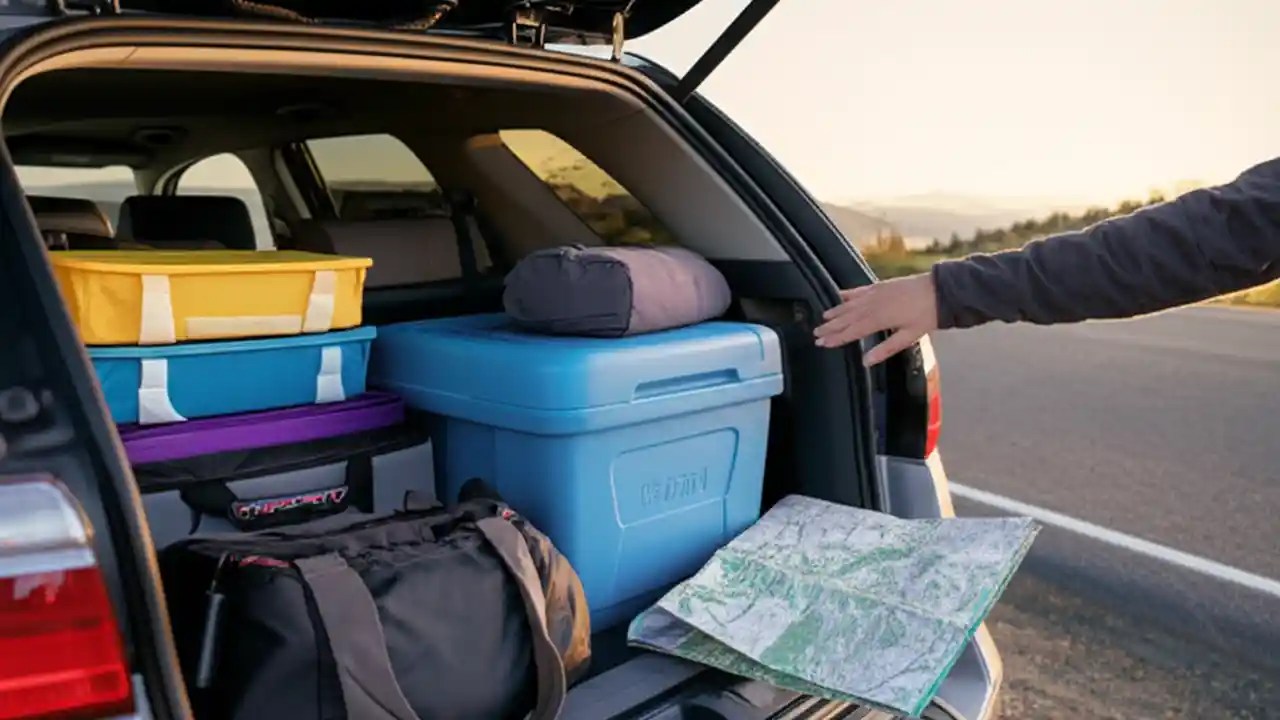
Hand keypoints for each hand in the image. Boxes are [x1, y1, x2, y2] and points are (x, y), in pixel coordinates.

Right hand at [814, 273, 939, 365]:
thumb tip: (866, 361)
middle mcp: (873, 305)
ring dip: (835, 312)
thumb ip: (886, 349)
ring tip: (823, 319)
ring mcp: (876, 293)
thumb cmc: (927, 315)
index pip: (852, 331)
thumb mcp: (909, 337)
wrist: (940, 290)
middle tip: (816, 334)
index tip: (822, 343)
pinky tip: (839, 296)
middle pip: (847, 318)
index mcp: (879, 319)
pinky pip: (859, 291)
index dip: (836, 338)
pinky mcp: (880, 286)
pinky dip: (848, 294)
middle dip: (830, 327)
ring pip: (850, 305)